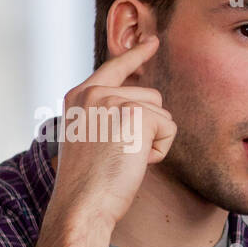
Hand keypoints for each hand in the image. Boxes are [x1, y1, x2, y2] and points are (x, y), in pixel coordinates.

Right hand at [49, 34, 175, 228]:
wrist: (82, 205)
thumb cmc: (87, 184)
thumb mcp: (89, 138)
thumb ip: (106, 115)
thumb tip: (142, 104)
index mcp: (79, 97)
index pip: (115, 66)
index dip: (137, 54)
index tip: (153, 41)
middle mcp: (94, 92)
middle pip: (149, 95)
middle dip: (147, 128)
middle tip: (119, 156)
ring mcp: (112, 100)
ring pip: (161, 113)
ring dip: (153, 140)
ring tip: (124, 159)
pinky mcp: (134, 113)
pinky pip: (168, 128)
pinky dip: (160, 151)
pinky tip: (135, 163)